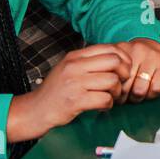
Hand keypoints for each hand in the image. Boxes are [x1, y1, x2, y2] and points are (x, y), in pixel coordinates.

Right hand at [6, 43, 132, 142]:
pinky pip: (105, 99)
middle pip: (114, 61)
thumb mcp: (69, 68)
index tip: (124, 69)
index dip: (124, 58)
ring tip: (110, 97)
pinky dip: (108, 105)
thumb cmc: (56, 91)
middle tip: (120, 84)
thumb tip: (117, 57)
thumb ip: (88, 61)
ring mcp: (75, 83)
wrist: (35, 110)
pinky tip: (102, 106)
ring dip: (117, 92)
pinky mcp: (76, 101)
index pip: (109, 48)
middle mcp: (75, 66)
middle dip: (124, 73)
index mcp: (75, 56)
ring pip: (112, 80)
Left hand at [112, 38, 159, 103]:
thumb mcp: (116, 61)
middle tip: (125, 96)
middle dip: (125, 97)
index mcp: (121, 49)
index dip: (113, 91)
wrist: (150, 45)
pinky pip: (156, 89)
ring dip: (137, 97)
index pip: (113, 79)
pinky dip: (151, 95)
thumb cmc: (131, 59)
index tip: (115, 93)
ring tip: (135, 94)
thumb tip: (108, 94)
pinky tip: (148, 90)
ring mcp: (152, 56)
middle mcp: (137, 50)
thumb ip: (110, 73)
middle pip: (126, 86)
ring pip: (140, 90)